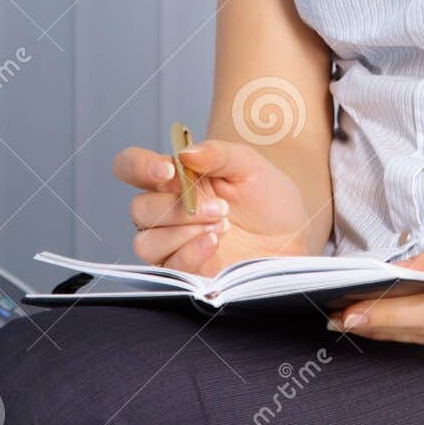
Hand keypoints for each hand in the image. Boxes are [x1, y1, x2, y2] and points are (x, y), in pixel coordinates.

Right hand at [112, 138, 313, 279]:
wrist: (292, 235)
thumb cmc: (267, 196)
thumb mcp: (250, 165)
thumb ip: (218, 154)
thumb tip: (186, 153)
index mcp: (173, 178)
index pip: (131, 166)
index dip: (138, 167)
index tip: (167, 171)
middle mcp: (165, 210)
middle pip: (139, 209)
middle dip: (176, 208)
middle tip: (219, 207)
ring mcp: (172, 243)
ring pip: (146, 242)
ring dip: (181, 232)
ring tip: (221, 226)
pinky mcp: (184, 271)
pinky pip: (167, 268)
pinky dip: (189, 253)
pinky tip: (213, 243)